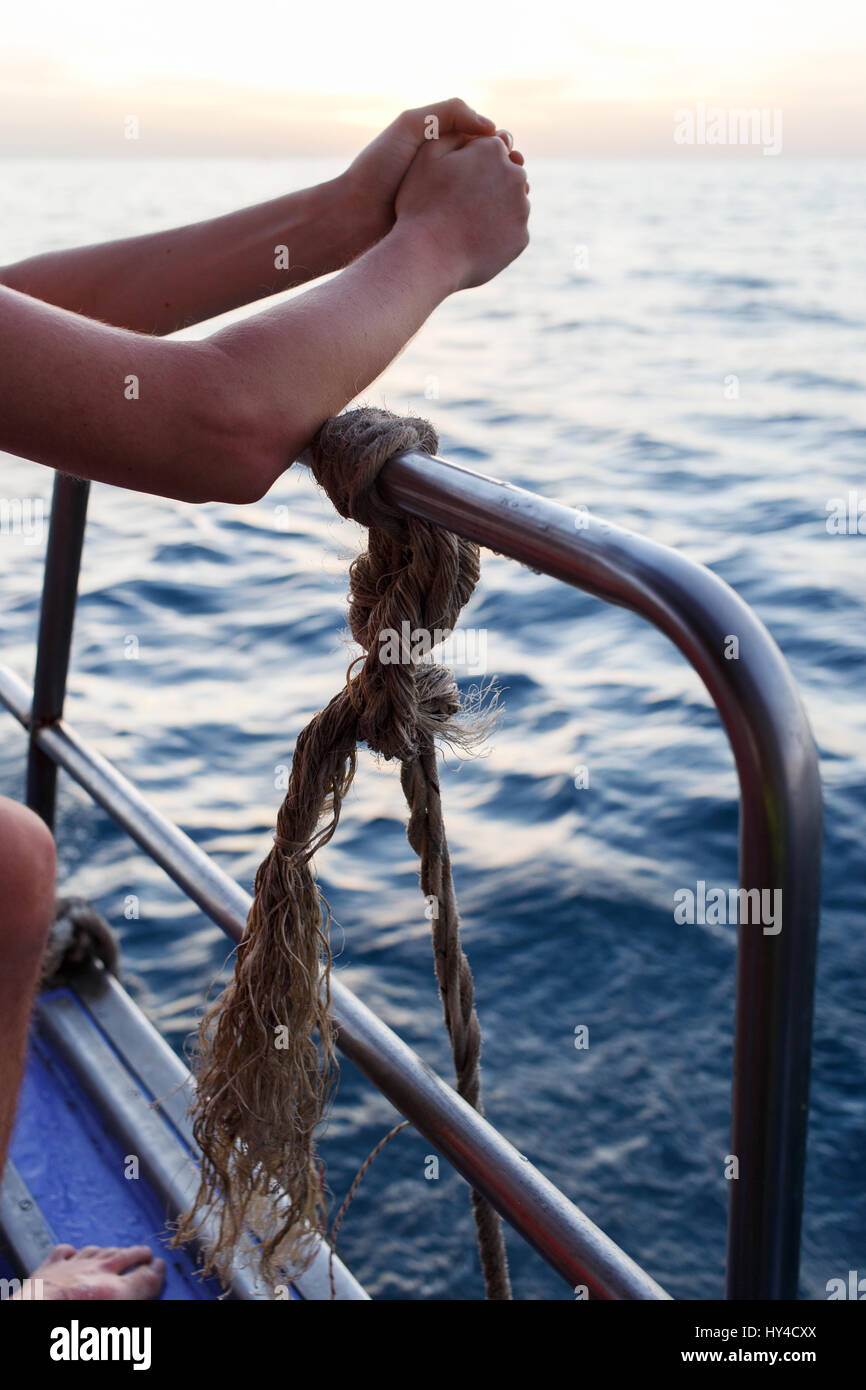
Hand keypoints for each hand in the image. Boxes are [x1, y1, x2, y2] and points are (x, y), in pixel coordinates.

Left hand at [340, 98, 522, 241]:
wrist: (355, 217)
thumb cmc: (379, 169)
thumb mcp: (412, 126)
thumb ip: (450, 113)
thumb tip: (491, 127)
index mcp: (441, 144)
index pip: (484, 140)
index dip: (501, 145)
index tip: (508, 152)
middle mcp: (447, 172)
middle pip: (490, 170)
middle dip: (508, 173)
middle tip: (520, 180)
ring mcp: (447, 201)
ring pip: (486, 198)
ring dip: (504, 198)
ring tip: (517, 201)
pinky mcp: (444, 226)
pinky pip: (476, 221)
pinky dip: (491, 220)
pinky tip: (500, 222)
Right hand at [394, 131, 529, 291]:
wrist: (428, 256)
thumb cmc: (421, 205)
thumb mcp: (426, 156)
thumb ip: (454, 133)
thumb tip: (480, 129)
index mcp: (492, 151)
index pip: (497, 145)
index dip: (480, 158)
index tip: (465, 173)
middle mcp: (515, 176)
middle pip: (510, 173)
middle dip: (493, 181)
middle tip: (465, 200)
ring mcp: (521, 209)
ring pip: (513, 203)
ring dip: (497, 208)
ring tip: (468, 223)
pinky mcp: (521, 238)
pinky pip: (512, 231)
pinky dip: (498, 234)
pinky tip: (476, 240)